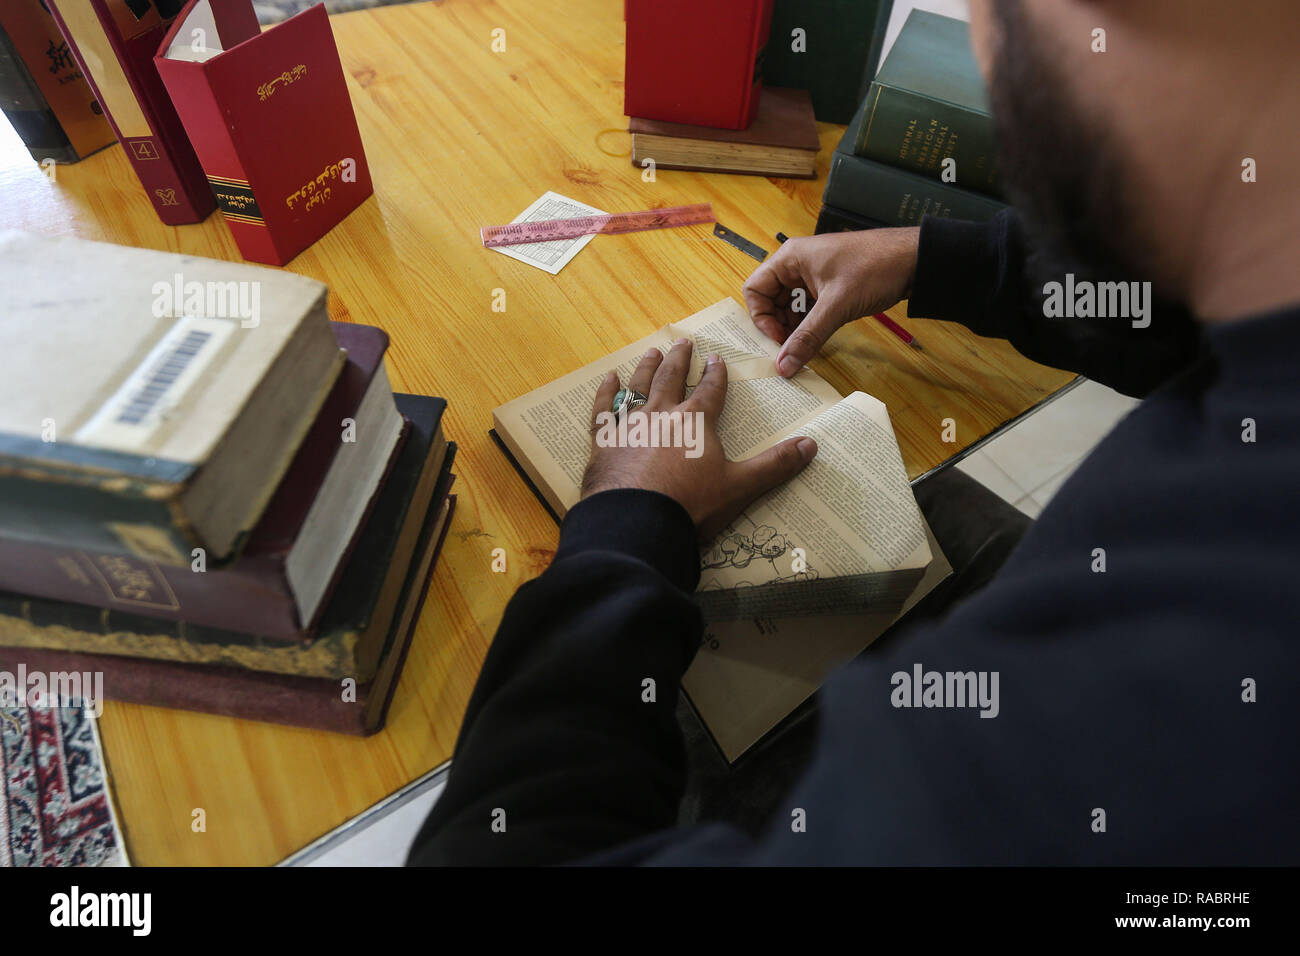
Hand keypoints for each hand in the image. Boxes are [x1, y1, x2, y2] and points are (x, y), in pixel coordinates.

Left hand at [581, 339, 817, 540]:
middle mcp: (662, 414)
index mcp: (696, 421)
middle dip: (680, 360)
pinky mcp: (604, 442)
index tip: (717, 359)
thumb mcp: (740, 487)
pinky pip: (605, 409)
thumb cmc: (691, 504)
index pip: (711, 391)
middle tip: (683, 342)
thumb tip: (811, 445)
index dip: (717, 375)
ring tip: (652, 352)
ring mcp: (630, 425)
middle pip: (672, 379)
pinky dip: (606, 393)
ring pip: (639, 387)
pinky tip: (608, 381)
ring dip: (647, 368)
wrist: (636, 522)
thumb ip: (774, 465)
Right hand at [742, 227, 920, 376]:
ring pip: (790, 308)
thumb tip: (784, 366)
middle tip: (790, 350)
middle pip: (770, 301)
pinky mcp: (829, 288)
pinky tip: (818, 340)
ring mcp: (814, 277)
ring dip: (795, 329)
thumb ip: (808, 337)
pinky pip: (809, 310)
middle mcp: (797, 265)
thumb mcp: (837, 306)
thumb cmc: (875, 267)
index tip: (778, 339)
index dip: (761, 317)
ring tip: (805, 348)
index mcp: (790, 258)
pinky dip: (810, 326)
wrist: (915, 260)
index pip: (755, 290)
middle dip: (778, 326)